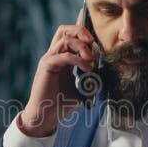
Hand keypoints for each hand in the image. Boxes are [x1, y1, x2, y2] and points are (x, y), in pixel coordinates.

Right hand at [19, 8, 96, 136]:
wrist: (45, 116)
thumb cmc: (59, 104)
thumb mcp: (80, 90)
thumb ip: (89, 80)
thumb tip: (102, 74)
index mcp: (60, 58)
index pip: (69, 35)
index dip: (82, 34)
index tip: (96, 44)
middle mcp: (53, 55)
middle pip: (64, 30)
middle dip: (81, 31)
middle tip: (93, 42)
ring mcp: (49, 59)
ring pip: (65, 39)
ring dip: (82, 47)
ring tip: (90, 60)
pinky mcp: (46, 66)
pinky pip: (64, 55)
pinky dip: (78, 59)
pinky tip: (86, 68)